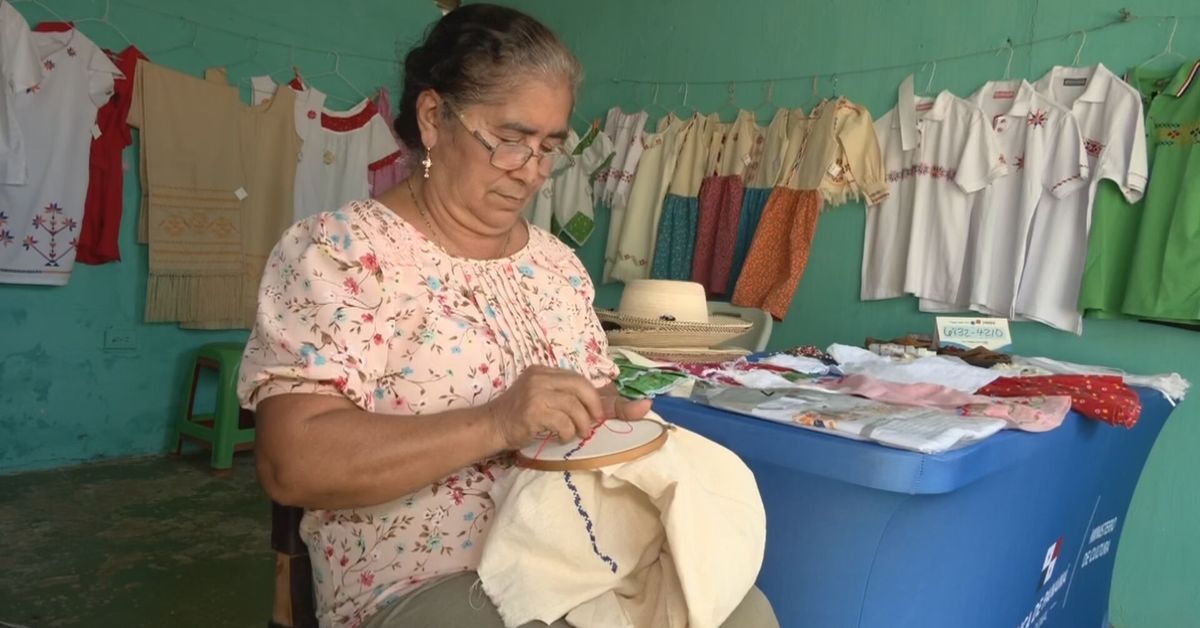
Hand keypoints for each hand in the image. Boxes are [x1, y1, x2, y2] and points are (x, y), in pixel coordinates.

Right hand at [484, 367, 652, 449]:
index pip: (582, 379)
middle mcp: (542, 376)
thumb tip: (640, 406)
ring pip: (575, 406)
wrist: (492, 427)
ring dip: (580, 426)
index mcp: (547, 371)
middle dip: (593, 408)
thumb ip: (586, 404)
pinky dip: (566, 433)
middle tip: (592, 424)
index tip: (628, 408)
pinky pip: (563, 421)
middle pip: (582, 387)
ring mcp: (535, 391)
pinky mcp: (532, 410)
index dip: (602, 397)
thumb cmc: (524, 417)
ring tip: (574, 434)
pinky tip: (559, 438)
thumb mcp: (553, 404)